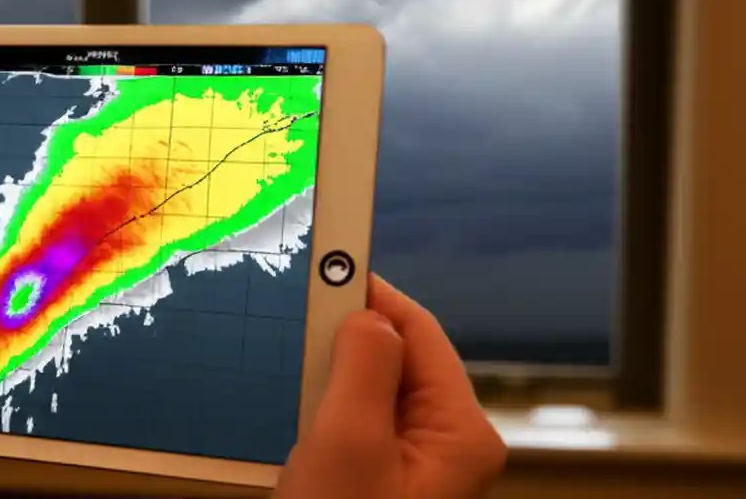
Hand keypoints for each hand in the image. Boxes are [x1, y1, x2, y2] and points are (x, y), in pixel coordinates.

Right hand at [274, 276, 506, 498]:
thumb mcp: (348, 443)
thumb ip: (364, 367)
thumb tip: (366, 313)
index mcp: (460, 432)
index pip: (418, 331)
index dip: (369, 295)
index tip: (319, 268)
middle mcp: (447, 444)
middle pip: (394, 360)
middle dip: (343, 341)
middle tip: (290, 322)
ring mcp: (416, 464)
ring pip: (370, 392)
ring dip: (328, 378)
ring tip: (285, 370)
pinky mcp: (382, 479)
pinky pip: (356, 424)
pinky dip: (323, 410)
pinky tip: (291, 413)